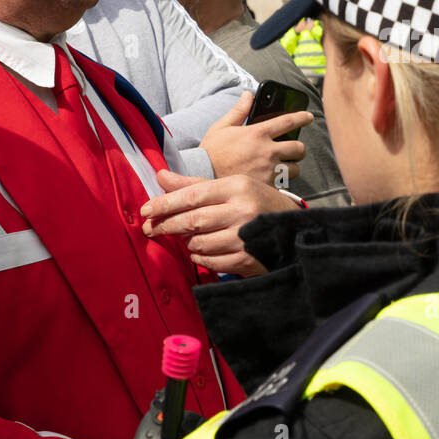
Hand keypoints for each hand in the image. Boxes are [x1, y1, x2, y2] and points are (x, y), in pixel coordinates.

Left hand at [141, 169, 299, 275]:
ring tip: (185, 238)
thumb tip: (160, 176)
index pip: (192, 195)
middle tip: (149, 229)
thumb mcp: (230, 186)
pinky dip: (200, 258)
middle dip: (166, 226)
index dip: (165, 204)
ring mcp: (245, 236)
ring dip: (187, 243)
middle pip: (193, 220)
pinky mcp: (248, 258)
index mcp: (236, 187)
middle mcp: (242, 210)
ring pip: (199, 243)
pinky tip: (199, 252)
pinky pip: (211, 262)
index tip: (145, 210)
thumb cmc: (256, 202)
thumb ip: (193, 184)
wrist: (293, 227)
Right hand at [199, 91, 313, 184]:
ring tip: (282, 168)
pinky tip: (272, 181)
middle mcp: (268, 151)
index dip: (302, 118)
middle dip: (298, 150)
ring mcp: (269, 170)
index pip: (289, 122)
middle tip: (292, 151)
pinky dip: (280, 183)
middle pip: (299, 148)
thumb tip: (248, 94)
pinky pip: (284, 184)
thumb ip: (239, 110)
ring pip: (295, 169)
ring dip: (291, 168)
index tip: (309, 117)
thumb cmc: (211, 152)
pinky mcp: (267, 186)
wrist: (202, 177)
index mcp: (258, 133)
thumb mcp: (222, 127)